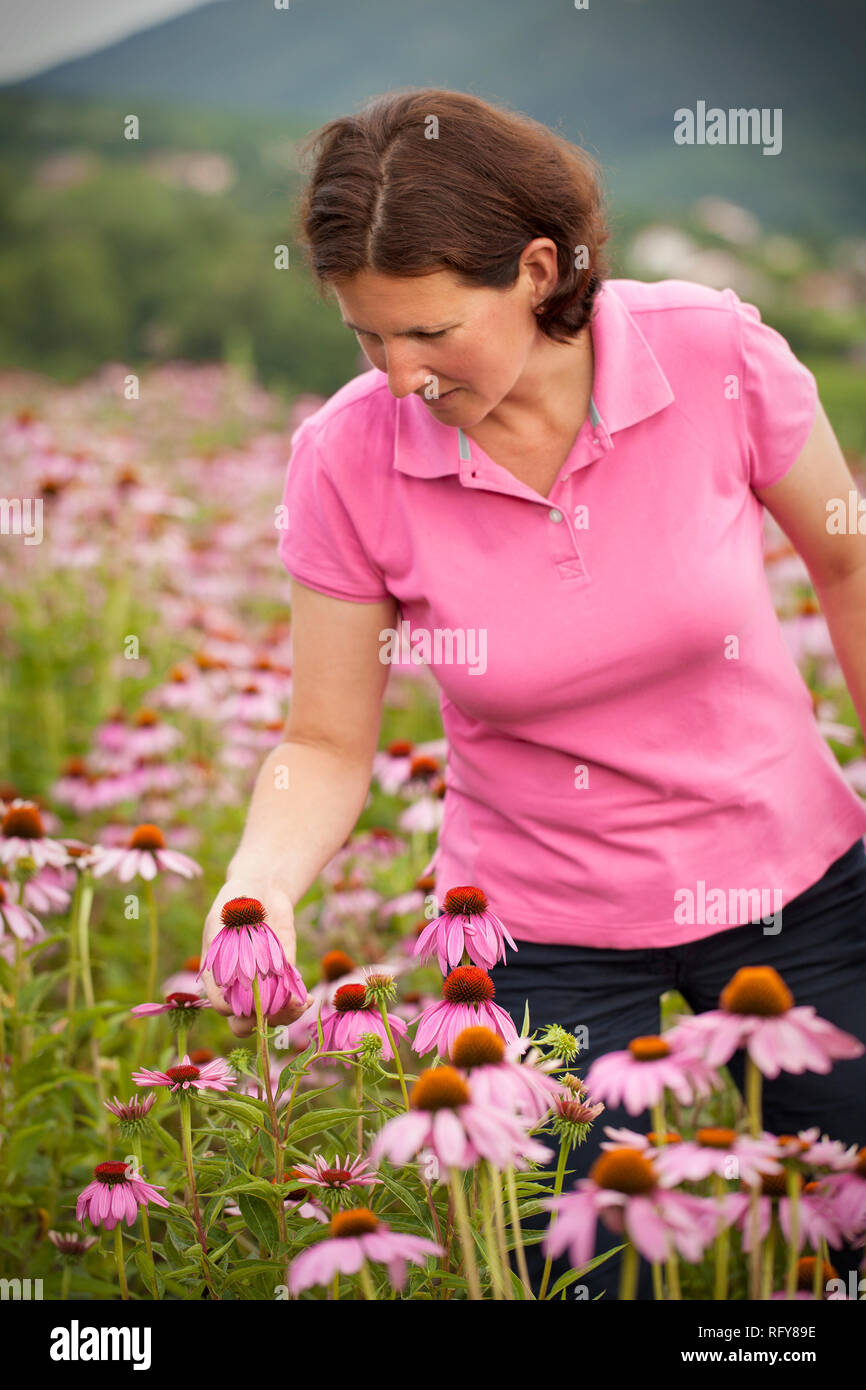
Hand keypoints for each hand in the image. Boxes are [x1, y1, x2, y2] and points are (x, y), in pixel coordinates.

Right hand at [200, 877, 313, 1038]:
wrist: (261, 889)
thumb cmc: (235, 900)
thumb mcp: (224, 914)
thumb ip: (224, 937)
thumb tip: (232, 968)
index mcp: (216, 977)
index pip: (222, 1006)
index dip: (235, 1009)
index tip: (251, 1001)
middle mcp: (238, 987)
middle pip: (244, 1023)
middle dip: (261, 1022)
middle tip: (276, 1011)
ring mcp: (262, 984)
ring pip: (270, 1017)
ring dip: (285, 1016)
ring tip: (300, 1005)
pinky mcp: (283, 975)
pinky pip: (289, 997)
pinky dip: (298, 1001)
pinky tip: (308, 998)